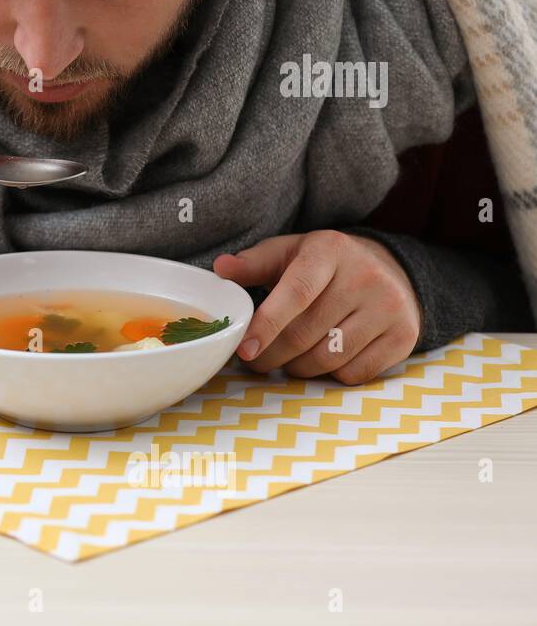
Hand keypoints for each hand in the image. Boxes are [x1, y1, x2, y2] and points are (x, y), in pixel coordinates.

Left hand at [212, 230, 422, 384]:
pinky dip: (331, 375)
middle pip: (306, 334)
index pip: (296, 293)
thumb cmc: (323, 265)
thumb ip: (254, 263)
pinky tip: (322, 358)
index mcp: (329, 251)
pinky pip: (354, 373)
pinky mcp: (405, 336)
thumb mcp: (289, 253)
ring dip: (297, 368)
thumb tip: (220, 269)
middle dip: (271, 355)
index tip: (244, 349)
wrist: (389, 269)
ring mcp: (389, 307)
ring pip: (328, 359)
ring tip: (287, 358)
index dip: (267, 325)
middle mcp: (365, 277)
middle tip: (254, 360)